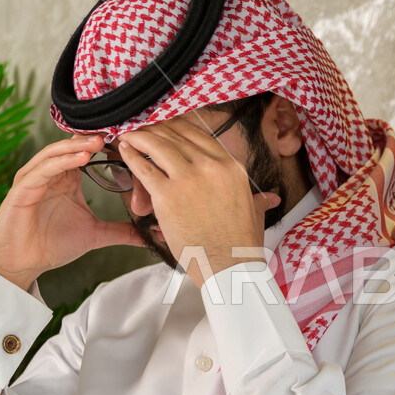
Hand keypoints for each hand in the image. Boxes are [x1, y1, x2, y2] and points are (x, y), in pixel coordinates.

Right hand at [0, 136, 142, 290]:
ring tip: (99, 142)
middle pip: (71, 147)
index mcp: (66, 179)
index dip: (104, 145)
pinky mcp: (22, 188)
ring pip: (56, 153)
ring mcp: (34, 178)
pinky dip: (61, 162)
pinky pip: (42, 170)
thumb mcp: (95, 234)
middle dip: (92, 139)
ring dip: (77, 146)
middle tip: (116, 133)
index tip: (128, 140)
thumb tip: (150, 235)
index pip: (85, 152)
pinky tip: (80, 158)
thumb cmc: (52, 245)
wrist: (23, 263)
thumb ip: (122, 231)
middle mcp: (50, 174)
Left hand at [118, 116, 280, 288]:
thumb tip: (270, 198)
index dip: (177, 128)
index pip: (199, 135)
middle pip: (176, 135)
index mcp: (231, 167)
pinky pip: (143, 167)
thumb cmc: (240, 244)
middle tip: (143, 130)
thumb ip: (259, 200)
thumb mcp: (254, 214)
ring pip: (157, 145)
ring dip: (140, 137)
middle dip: (156, 129)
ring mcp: (188, 178)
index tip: (166, 128)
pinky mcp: (167, 195)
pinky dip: (131, 155)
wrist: (229, 267)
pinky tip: (125, 150)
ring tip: (130, 136)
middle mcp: (211, 166)